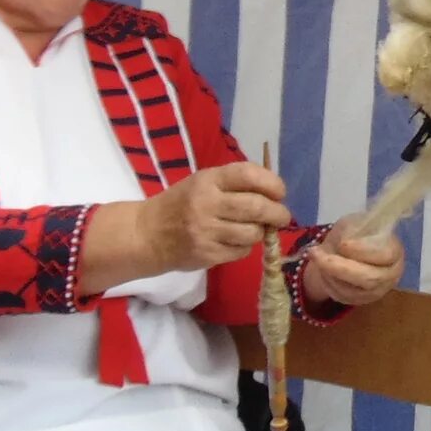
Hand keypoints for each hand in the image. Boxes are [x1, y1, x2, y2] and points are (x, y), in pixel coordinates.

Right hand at [127, 162, 294, 274]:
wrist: (147, 234)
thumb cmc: (181, 203)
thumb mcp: (203, 182)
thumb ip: (234, 184)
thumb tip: (274, 193)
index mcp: (208, 180)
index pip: (247, 175)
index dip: (271, 183)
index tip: (280, 192)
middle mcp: (207, 204)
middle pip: (256, 207)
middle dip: (278, 213)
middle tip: (282, 216)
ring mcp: (206, 231)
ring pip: (252, 233)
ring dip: (260, 232)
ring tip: (254, 229)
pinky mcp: (207, 255)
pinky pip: (241, 251)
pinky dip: (245, 247)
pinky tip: (236, 242)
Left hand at [301, 219, 404, 306]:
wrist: (349, 251)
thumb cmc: (356, 234)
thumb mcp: (353, 223)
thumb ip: (352, 231)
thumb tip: (345, 245)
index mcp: (395, 251)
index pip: (385, 255)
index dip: (364, 251)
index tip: (343, 244)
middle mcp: (391, 275)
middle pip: (368, 279)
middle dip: (339, 267)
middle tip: (315, 254)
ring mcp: (378, 291)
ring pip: (352, 290)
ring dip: (329, 274)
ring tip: (317, 257)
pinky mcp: (362, 301)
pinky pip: (343, 297)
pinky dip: (328, 283)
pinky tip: (323, 269)